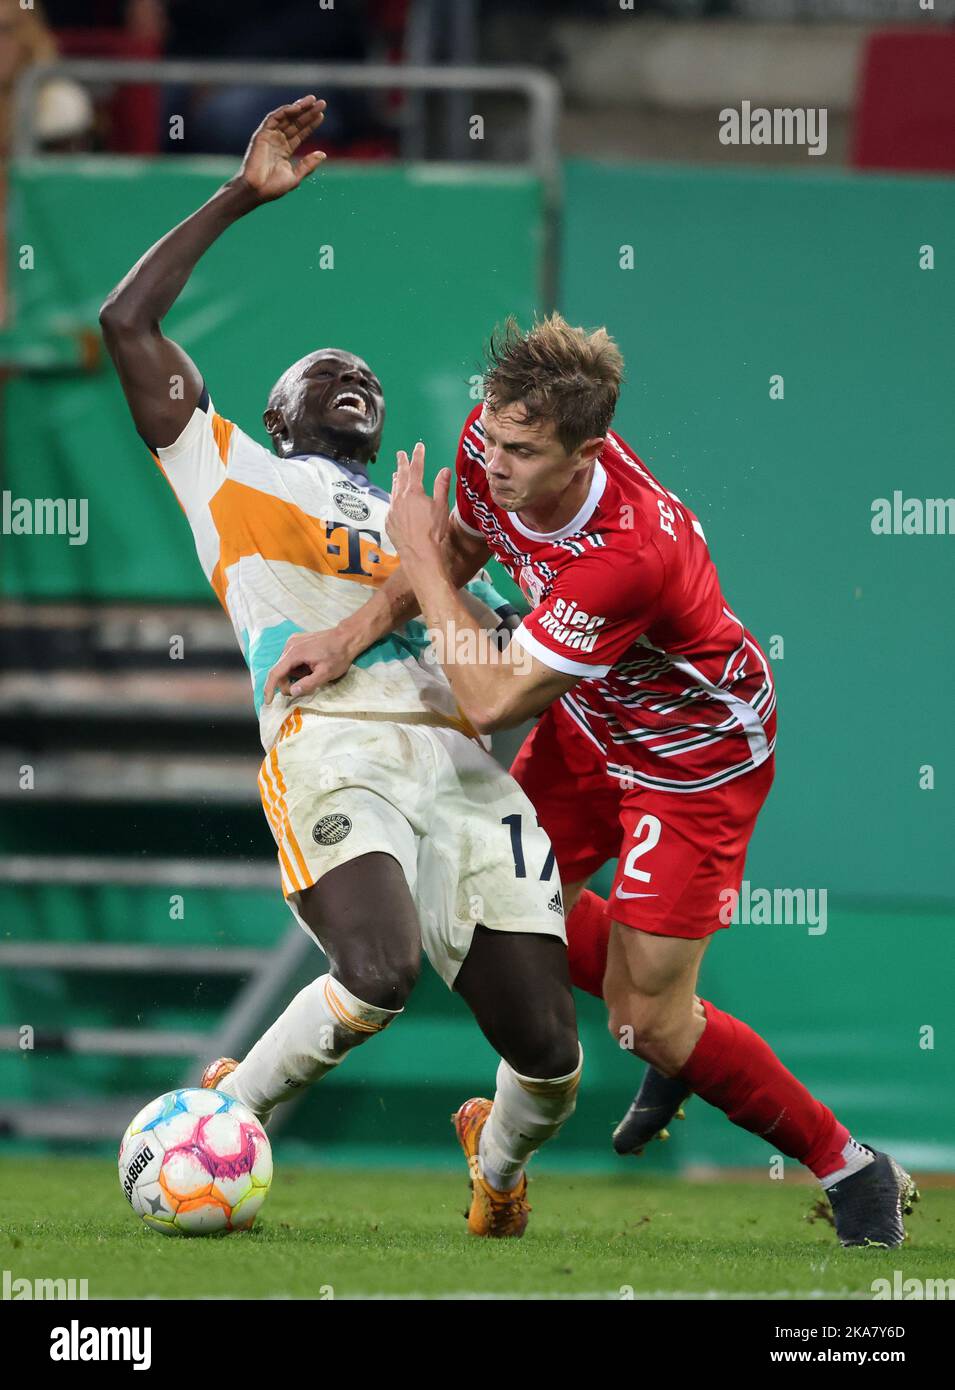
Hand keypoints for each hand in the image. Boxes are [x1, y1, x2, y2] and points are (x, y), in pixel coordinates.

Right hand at [237, 96, 326, 204]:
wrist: (256, 191)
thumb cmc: (273, 188)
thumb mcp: (295, 177)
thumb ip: (308, 165)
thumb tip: (323, 154)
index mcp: (285, 150)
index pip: (300, 133)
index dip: (310, 124)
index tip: (322, 115)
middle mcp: (277, 141)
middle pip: (295, 123)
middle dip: (308, 112)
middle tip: (322, 103)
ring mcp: (269, 136)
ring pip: (286, 117)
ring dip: (299, 107)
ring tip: (313, 100)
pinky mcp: (261, 134)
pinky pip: (273, 118)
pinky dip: (285, 111)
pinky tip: (297, 107)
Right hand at [263, 626, 355, 703]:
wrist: (347, 637)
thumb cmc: (338, 656)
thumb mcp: (325, 674)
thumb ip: (307, 684)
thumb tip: (291, 692)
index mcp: (294, 653)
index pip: (275, 673)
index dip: (269, 689)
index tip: (268, 702)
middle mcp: (290, 645)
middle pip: (279, 670)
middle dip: (287, 683)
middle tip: (302, 690)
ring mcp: (293, 641)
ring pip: (285, 665)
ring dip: (294, 674)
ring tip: (312, 673)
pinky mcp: (297, 641)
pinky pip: (291, 658)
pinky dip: (297, 667)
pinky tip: (311, 666)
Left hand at [387, 443, 450, 564]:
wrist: (418, 552)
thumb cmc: (433, 531)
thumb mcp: (441, 507)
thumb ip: (441, 487)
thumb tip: (445, 470)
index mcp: (414, 492)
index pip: (416, 468)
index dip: (418, 456)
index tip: (418, 446)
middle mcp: (400, 497)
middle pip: (401, 476)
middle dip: (402, 463)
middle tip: (401, 453)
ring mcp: (392, 509)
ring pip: (393, 489)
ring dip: (396, 479)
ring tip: (396, 473)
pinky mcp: (389, 521)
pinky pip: (391, 504)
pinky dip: (393, 497)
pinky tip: (395, 499)